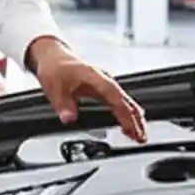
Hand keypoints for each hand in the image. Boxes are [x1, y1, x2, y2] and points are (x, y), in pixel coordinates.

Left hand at [28, 37, 146, 141]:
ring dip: (134, 117)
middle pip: (126, 101)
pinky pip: (119, 101)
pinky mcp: (102, 87)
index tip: (130, 130)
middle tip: (141, 138)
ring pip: (126, 101)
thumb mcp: (54, 87)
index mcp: (95, 77)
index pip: (116, 98)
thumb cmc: (55, 67)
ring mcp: (105, 83)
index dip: (124, 115)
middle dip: (136, 120)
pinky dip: (126, 113)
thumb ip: (63, 105)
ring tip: (139, 136)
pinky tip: (128, 123)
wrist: (52, 55)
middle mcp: (104, 80)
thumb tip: (69, 119)